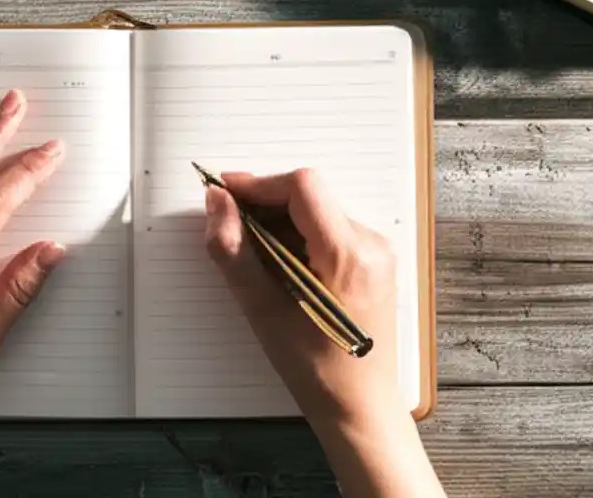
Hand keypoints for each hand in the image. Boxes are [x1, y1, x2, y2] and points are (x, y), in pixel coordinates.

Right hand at [204, 169, 444, 497]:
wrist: (359, 408)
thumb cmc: (317, 371)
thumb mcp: (263, 310)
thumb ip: (234, 251)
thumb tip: (216, 204)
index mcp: (350, 253)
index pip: (302, 187)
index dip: (258, 184)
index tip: (225, 195)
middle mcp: (370, 244)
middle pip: (308, 198)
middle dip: (264, 206)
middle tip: (230, 230)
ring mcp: (376, 253)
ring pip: (316, 213)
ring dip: (279, 225)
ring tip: (253, 260)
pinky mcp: (373, 263)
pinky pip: (328, 232)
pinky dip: (297, 240)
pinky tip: (278, 270)